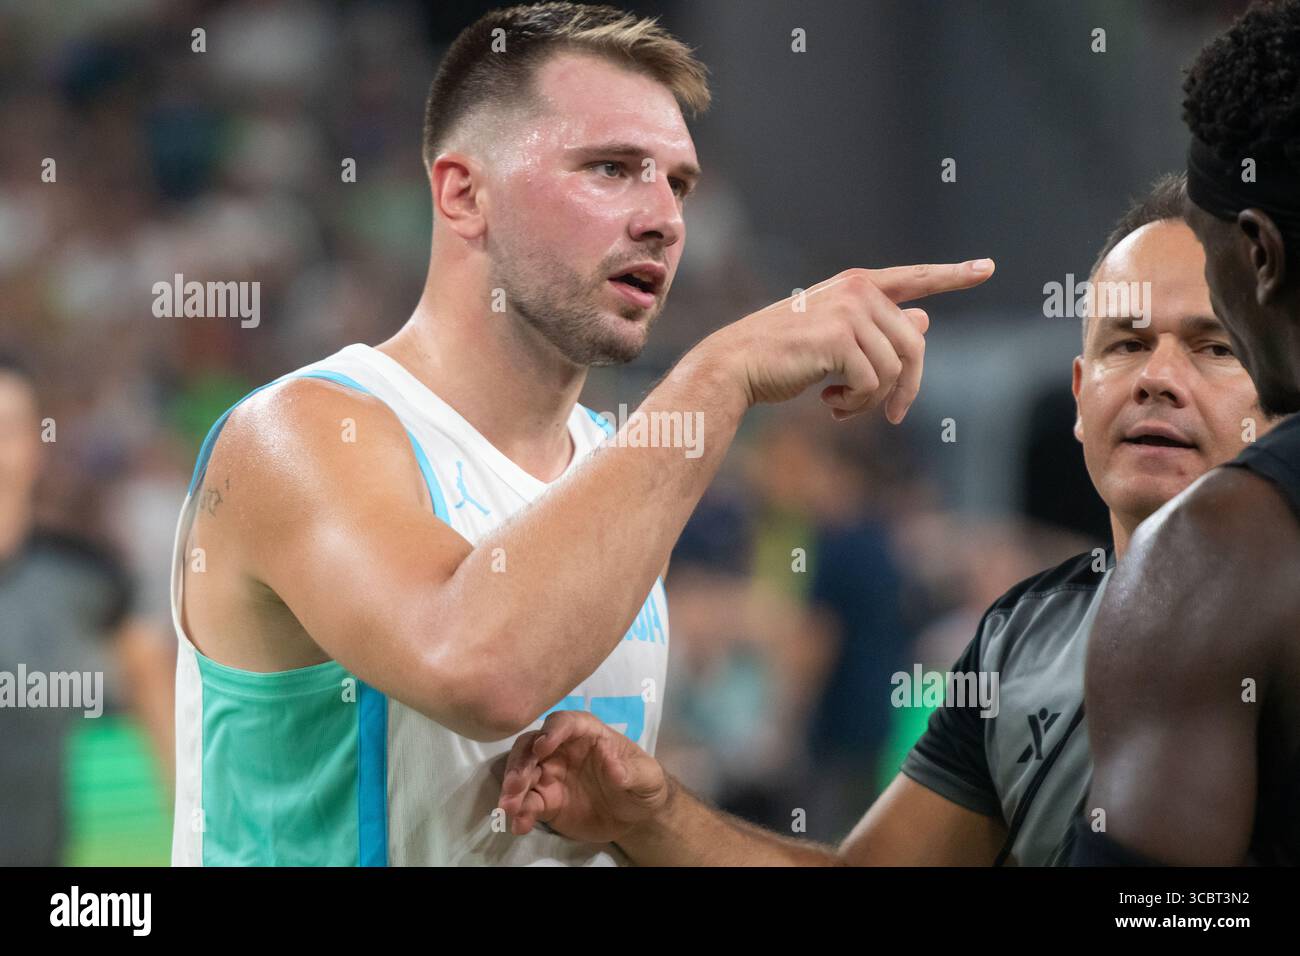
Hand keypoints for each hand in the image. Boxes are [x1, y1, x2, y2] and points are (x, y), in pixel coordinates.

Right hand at [497, 710, 668, 844]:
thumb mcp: (647, 777)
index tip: (543, 748)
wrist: (635, 817)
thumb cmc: (642, 784)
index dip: (552, 732)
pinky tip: (519, 825)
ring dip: (512, 788)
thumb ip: (631, 770)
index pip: (565, 722)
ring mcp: (550, 774)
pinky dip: (520, 813)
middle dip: (520, 762)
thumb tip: (612, 761)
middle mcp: (562, 749)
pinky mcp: (546, 800)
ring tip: (509, 807)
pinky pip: (527, 803)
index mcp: (587, 733)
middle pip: (532, 746)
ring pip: (522, 773)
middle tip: (514, 785)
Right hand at [698, 260, 993, 422]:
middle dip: (906, 388)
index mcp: (857, 284)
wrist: (736, 364)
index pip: (915, 278)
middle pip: (913, 346)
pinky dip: (856, 404)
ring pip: (893, 369)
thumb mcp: (836, 339)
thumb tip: (925, 321)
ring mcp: (848, 311)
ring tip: (842, 405)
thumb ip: (880, 329)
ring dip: (872, 400)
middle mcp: (857, 290)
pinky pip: (872, 383)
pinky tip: (830, 404)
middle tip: (892, 416)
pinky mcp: (839, 339)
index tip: (987, 267)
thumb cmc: (783, 353)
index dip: (954, 274)